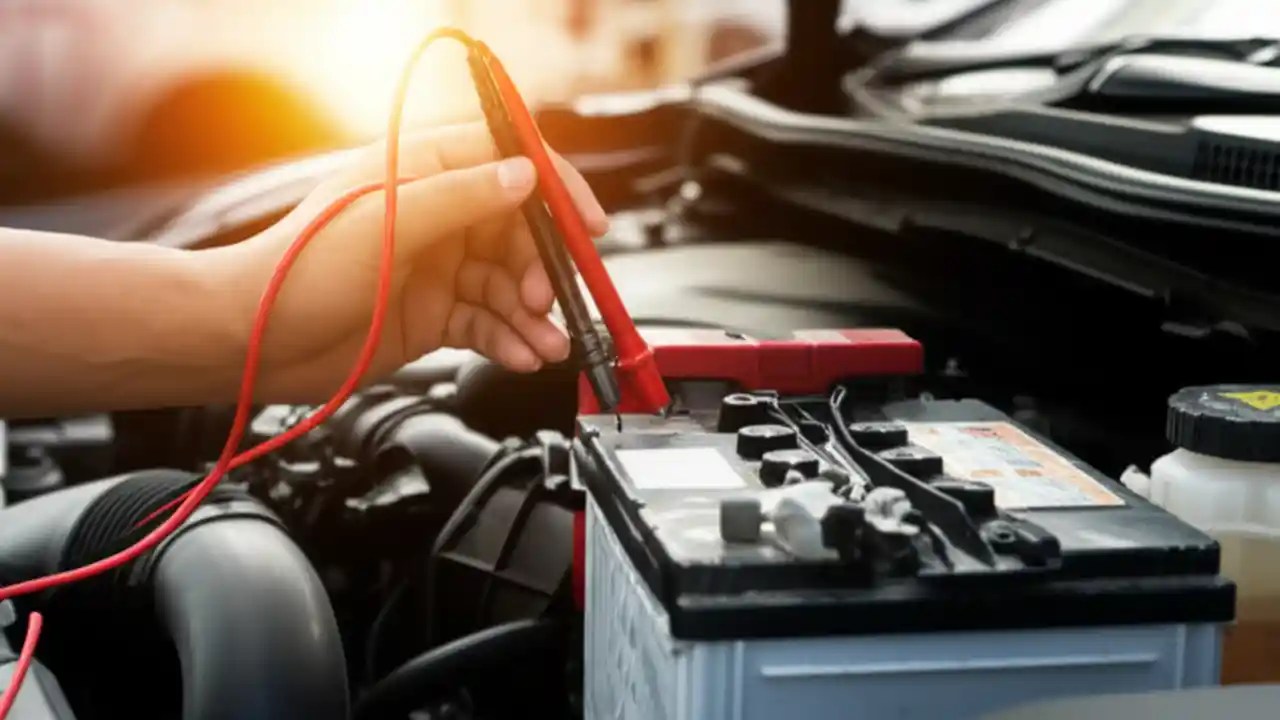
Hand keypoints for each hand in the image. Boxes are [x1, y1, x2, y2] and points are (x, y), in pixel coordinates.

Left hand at [211, 122, 607, 400]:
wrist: (257, 341)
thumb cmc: (300, 270)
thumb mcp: (390, 222)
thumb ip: (464, 197)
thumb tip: (524, 175)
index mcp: (421, 170)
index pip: (506, 160)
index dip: (553, 187)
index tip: (585, 221)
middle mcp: (436, 214)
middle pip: (518, 230)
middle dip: (542, 266)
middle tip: (546, 297)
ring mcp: (437, 265)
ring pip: (508, 284)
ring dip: (533, 314)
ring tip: (547, 343)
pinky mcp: (434, 313)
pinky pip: (488, 323)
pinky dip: (510, 339)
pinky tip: (522, 354)